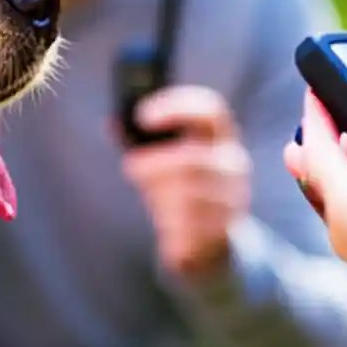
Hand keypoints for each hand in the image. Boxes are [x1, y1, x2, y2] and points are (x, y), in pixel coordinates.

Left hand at [120, 86, 250, 278]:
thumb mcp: (165, 157)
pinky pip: (187, 225)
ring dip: (158, 195)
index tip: (143, 116)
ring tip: (154, 197)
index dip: (176, 107)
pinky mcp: (223, 230)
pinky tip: (166, 220)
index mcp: (220, 137)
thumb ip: (142, 140)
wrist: (212, 239)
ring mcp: (231, 198)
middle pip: (190, 159)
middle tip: (131, 166)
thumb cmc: (180, 186)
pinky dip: (168, 222)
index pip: (209, 110)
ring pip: (187, 195)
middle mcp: (232, 163)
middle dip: (152, 164)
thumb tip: (113, 123)